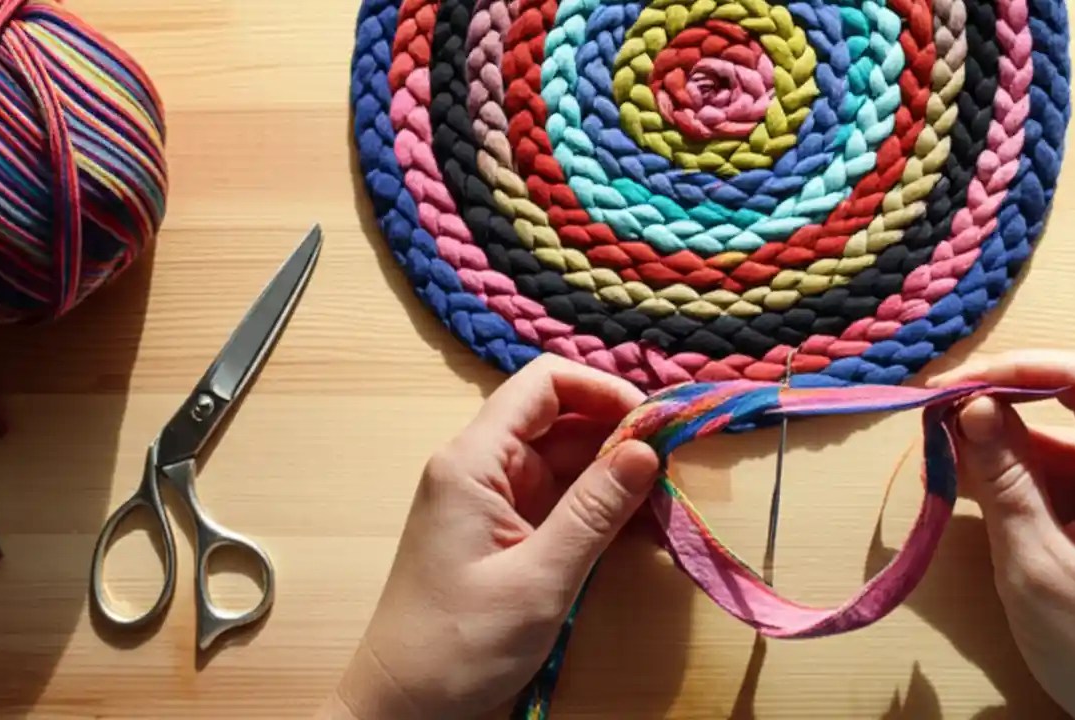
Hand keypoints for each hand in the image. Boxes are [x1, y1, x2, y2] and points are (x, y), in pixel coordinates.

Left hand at [318, 355, 658, 719]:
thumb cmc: (458, 645)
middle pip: (559, 420)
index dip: (603, 390)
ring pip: (564, 461)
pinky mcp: (501, 530)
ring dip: (614, 477)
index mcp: (474, 462)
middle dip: (619, 437)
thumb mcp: (539, 579)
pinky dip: (597, 509)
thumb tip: (647, 450)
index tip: (653, 422)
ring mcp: (490, 499)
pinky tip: (638, 530)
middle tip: (674, 471)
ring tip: (665, 505)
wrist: (400, 705)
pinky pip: (557, 499)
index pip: (543, 385)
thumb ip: (595, 511)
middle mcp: (480, 467)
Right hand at [930, 351, 1074, 719]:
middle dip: (1007, 395)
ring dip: (1005, 434)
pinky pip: (1072, 466)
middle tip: (936, 408)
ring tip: (939, 448)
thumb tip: (968, 406)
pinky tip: (970, 474)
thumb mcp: (1037, 569)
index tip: (955, 385)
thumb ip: (1005, 480)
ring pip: (1073, 431)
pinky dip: (1020, 467)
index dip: (1023, 368)